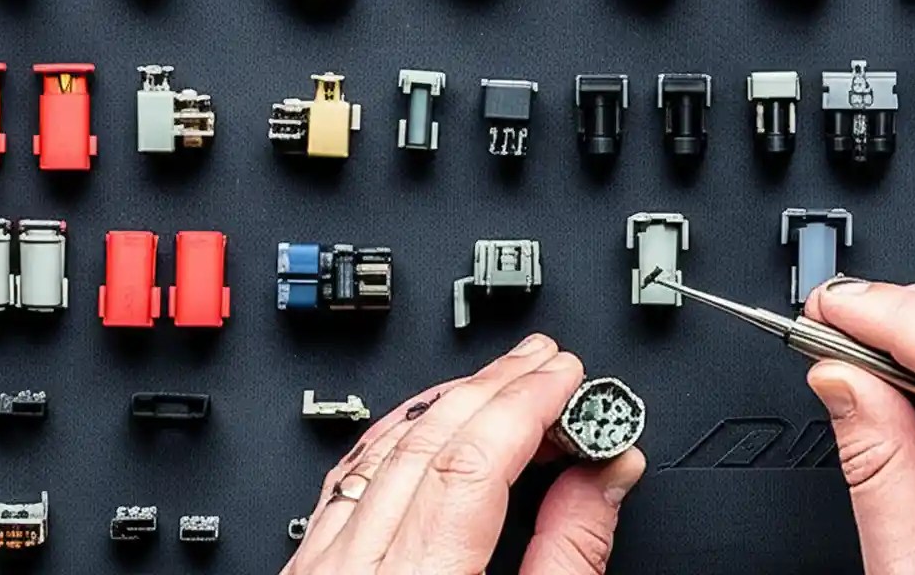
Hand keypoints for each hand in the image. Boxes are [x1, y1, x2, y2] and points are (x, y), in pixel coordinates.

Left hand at [281, 334, 645, 573]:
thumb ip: (568, 554)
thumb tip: (606, 476)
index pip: (475, 462)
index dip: (528, 404)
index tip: (568, 376)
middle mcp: (357, 568)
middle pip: (429, 441)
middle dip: (497, 387)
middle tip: (547, 360)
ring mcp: (321, 567)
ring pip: (384, 448)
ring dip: (451, 401)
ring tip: (502, 378)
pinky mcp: (308, 569)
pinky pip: (349, 476)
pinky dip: (398, 436)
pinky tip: (427, 418)